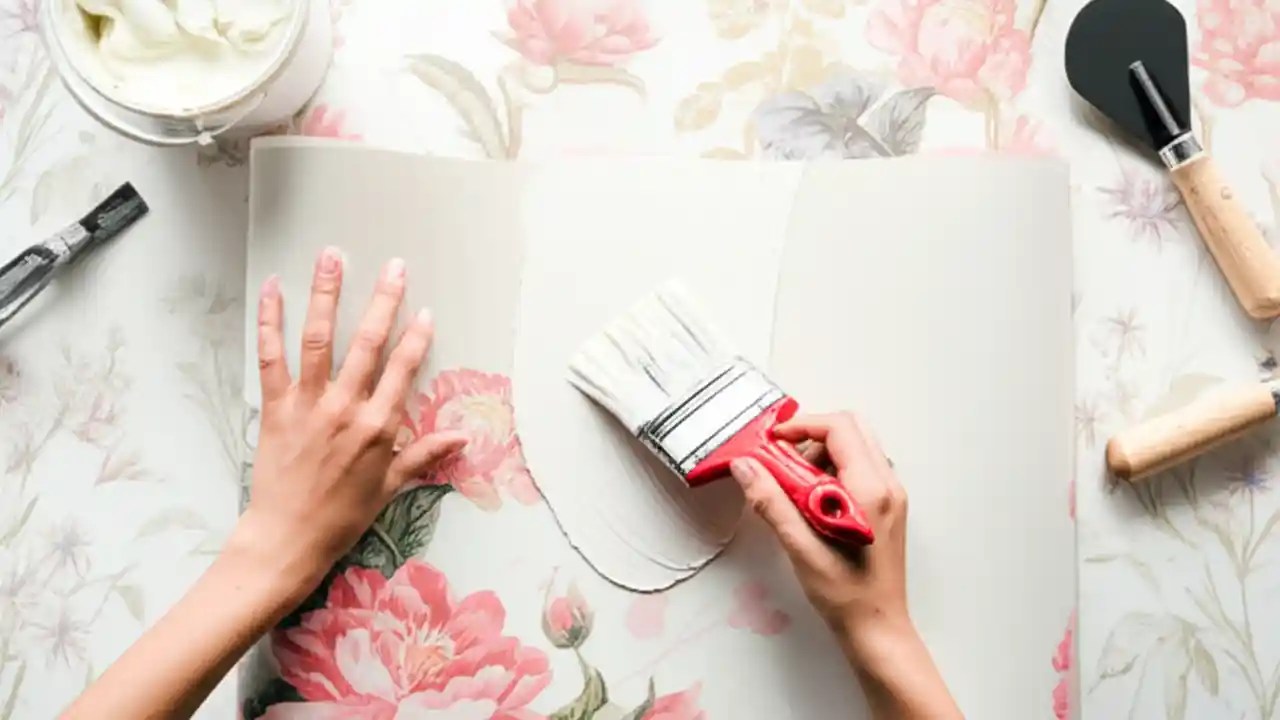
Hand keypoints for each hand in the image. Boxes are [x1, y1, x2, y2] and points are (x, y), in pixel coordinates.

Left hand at [234, 248, 466, 600]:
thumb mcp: (391, 486)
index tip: (425, 310)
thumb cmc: (343, 516)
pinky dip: (270, 321)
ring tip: (332, 256)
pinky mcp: (275, 407)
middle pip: (368, 343)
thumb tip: (461, 438)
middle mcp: (346, 408)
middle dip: (383, 300)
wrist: (288, 538)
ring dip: (326, 294)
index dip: (416, 337)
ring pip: (320, 338)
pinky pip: (271, 357)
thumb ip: (423, 454)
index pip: (404, 369)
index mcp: (379, 426)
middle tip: (394, 266)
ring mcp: (308, 404)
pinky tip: (272, 289)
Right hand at [732, 414, 959, 719]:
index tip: (773, 442)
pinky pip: (860, 469)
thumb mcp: (800, 547)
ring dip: (821, 454)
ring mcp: (891, 495)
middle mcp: (888, 485)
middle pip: (851, 429)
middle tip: (782, 459)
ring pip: (856, 447)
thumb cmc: (846, 594)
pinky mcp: (886, 506)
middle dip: (811, 435)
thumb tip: (746, 467)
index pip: (839, 428)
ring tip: (794, 487)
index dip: (802, 425)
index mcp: (870, 490)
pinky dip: (832, 471)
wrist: (877, 627)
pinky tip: (811, 500)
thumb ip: (771, 501)